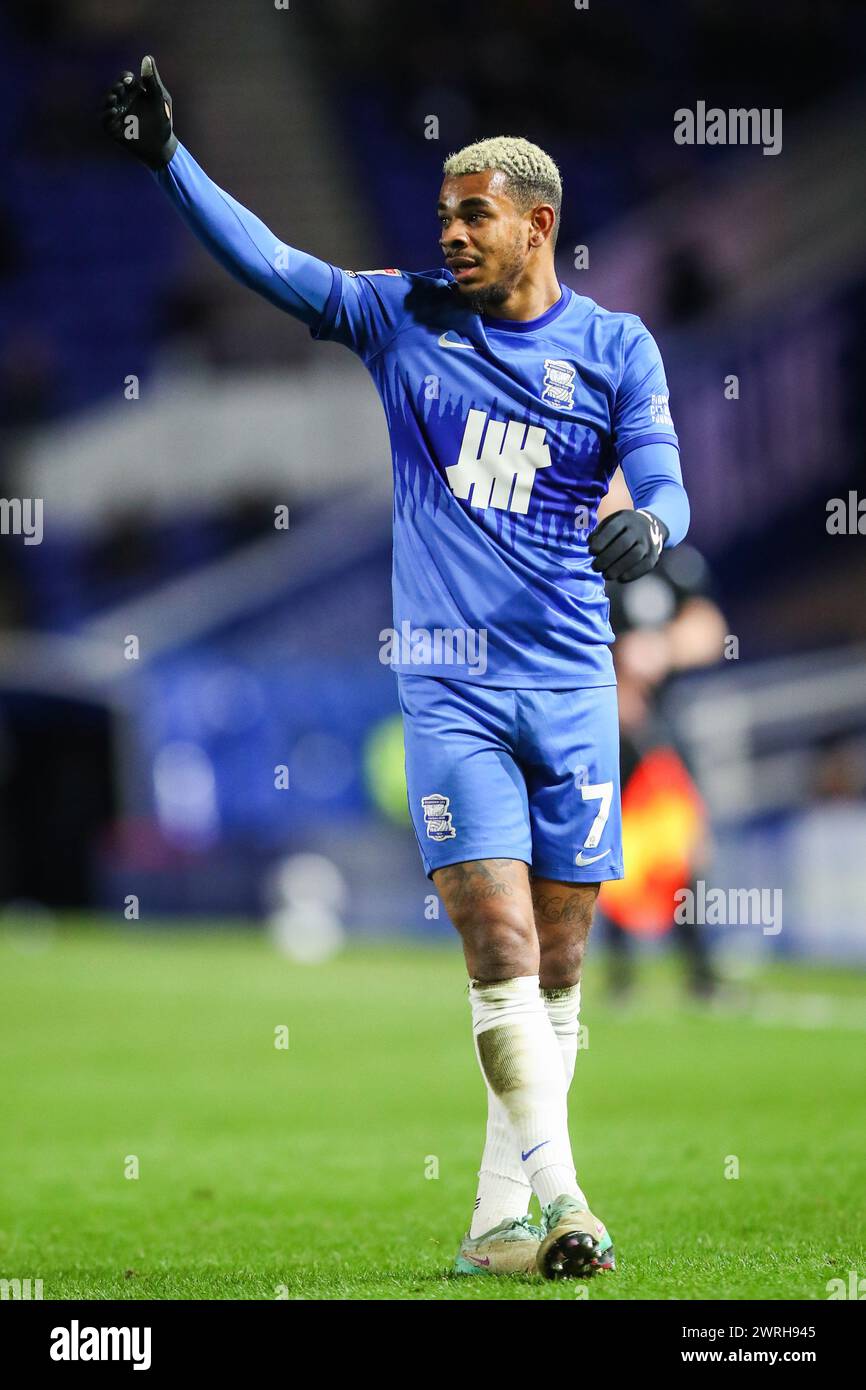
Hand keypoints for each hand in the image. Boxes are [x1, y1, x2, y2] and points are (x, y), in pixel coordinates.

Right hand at [101, 55, 176, 169]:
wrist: (162, 147)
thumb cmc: (163, 121)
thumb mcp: (159, 99)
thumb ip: (153, 80)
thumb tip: (148, 57)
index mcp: (135, 93)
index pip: (126, 80)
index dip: (125, 78)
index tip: (130, 80)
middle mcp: (124, 102)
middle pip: (115, 89)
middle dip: (117, 87)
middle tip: (122, 87)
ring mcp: (118, 115)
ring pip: (108, 103)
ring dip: (109, 98)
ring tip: (115, 98)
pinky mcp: (114, 129)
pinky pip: (105, 120)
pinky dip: (107, 115)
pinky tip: (114, 111)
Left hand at [588, 508, 667, 581]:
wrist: (649, 526)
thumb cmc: (622, 528)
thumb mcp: (611, 523)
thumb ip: (599, 533)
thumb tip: (591, 544)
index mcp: (625, 519)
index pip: (612, 529)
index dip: (601, 541)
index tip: (591, 552)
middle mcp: (638, 529)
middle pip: (623, 543)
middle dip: (607, 558)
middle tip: (595, 567)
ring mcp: (648, 542)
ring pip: (634, 555)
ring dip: (618, 568)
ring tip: (606, 575)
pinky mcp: (654, 554)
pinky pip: (645, 565)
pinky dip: (632, 573)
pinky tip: (620, 578)